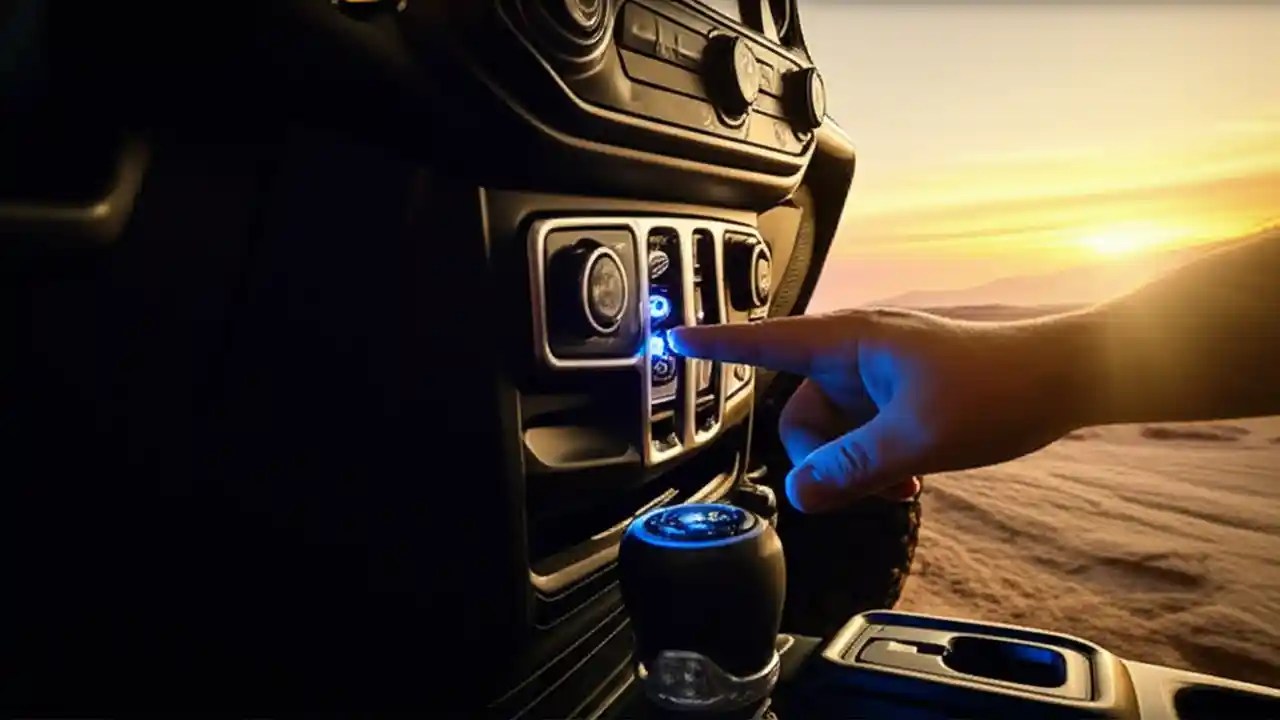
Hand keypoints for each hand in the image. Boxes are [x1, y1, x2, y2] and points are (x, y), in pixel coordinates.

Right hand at [669, 308, 1075, 512]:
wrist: (1066, 376)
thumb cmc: (1000, 387)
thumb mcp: (918, 438)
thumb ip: (851, 469)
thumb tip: (800, 494)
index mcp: (849, 342)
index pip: (765, 343)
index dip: (716, 345)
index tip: (672, 338)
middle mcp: (856, 354)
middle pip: (800, 414)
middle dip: (825, 458)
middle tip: (867, 484)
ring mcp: (878, 376)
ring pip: (832, 433)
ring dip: (855, 466)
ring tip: (903, 481)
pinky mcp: (898, 395)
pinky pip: (861, 435)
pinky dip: (874, 461)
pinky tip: (910, 475)